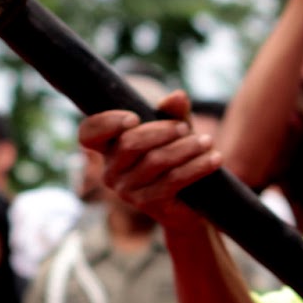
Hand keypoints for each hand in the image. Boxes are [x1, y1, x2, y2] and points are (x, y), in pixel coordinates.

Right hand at [78, 91, 221, 228]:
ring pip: (155, 161)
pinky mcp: (150, 205)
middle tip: (185, 128)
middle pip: (129, 143)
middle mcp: (111, 171)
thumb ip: (173, 113)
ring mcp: (128, 191)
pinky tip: (214, 159)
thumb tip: (178, 96)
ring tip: (207, 141)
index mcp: (107, 149)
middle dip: (161, 131)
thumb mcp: (173, 131)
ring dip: (185, 148)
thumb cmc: (175, 158)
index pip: (88, 134)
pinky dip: (196, 167)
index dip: (106, 123)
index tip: (134, 117)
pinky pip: (173, 180)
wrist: (190, 203)